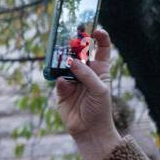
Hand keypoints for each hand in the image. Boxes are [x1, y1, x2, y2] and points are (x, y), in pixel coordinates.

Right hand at [54, 28, 120, 159]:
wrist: (89, 130)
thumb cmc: (100, 109)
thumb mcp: (99, 89)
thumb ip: (86, 74)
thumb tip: (71, 62)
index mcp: (100, 69)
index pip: (101, 49)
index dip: (100, 38)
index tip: (96, 30)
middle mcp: (85, 72)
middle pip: (79, 53)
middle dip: (75, 44)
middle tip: (70, 36)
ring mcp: (72, 80)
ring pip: (65, 64)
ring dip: (63, 59)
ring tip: (62, 55)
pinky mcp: (61, 89)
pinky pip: (58, 79)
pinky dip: (61, 81)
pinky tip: (64, 84)